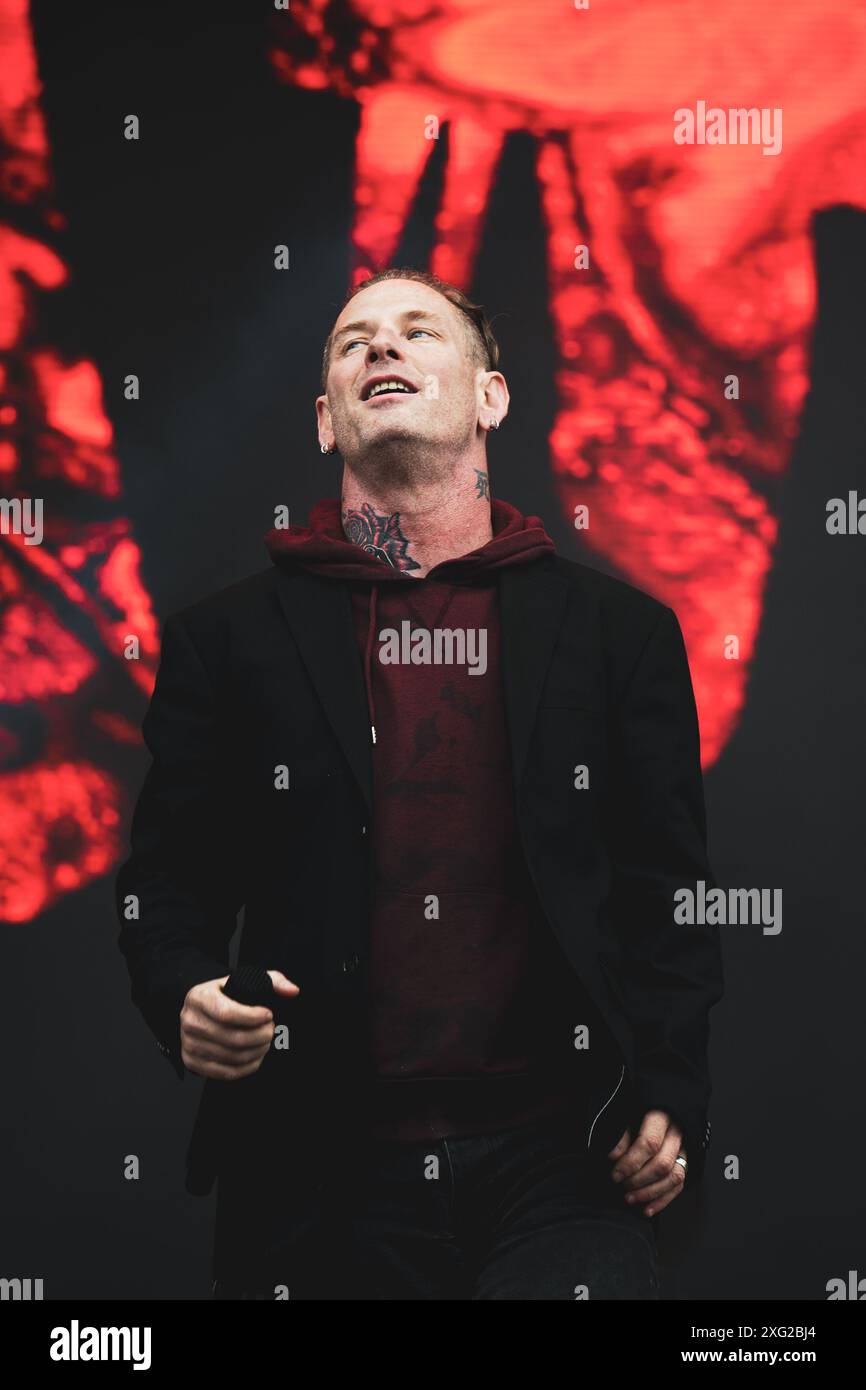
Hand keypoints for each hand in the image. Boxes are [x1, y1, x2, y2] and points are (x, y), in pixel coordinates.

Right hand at [180, 969, 299, 1079]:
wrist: (202, 1007)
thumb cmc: (227, 994)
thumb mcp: (246, 979)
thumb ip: (273, 981)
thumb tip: (292, 991)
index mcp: (199, 997)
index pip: (227, 1013)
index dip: (253, 1018)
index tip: (269, 1015)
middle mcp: (190, 1021)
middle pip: (232, 1038)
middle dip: (260, 1036)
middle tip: (272, 1031)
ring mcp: (189, 1043)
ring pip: (231, 1057)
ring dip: (257, 1052)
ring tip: (266, 1042)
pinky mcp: (191, 1061)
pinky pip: (224, 1073)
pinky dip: (246, 1068)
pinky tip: (256, 1057)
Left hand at [606, 1109, 686, 1216]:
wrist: (659, 1102)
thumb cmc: (638, 1106)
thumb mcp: (626, 1111)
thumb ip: (621, 1132)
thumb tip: (614, 1155)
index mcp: (661, 1115)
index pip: (649, 1143)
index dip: (631, 1162)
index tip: (615, 1173)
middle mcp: (677, 1132)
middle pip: (662, 1163)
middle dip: (638, 1180)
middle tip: (621, 1184)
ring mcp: (685, 1147)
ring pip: (674, 1177)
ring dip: (650, 1193)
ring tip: (630, 1198)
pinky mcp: (686, 1160)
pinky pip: (679, 1185)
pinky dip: (662, 1200)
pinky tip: (647, 1208)